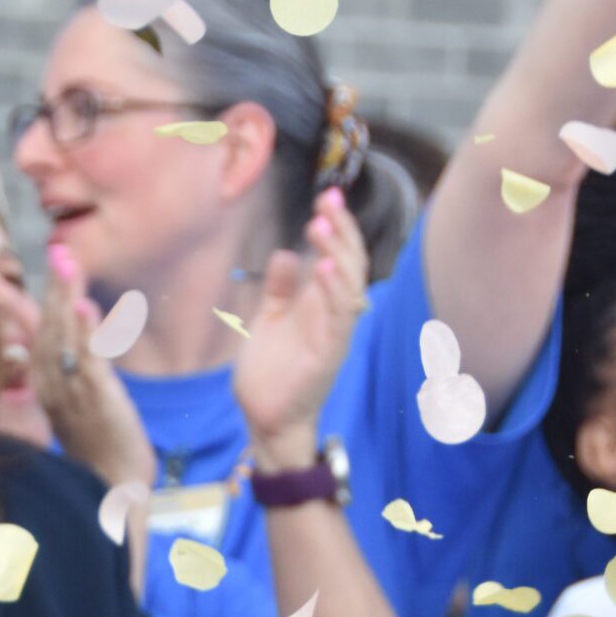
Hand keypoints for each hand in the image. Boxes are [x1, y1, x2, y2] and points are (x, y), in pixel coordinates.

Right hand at [30, 245, 155, 492]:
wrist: (112, 484)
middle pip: (50, 327)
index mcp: (44, 379)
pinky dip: (87, 333)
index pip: (42, 328)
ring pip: (65, 339)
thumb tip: (73, 324)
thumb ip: (74, 357)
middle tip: (62, 250)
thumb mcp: (76, 394)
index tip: (56, 257)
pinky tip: (89, 308)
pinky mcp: (95, 401)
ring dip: (67, 300)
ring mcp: (70, 392)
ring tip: (70, 266)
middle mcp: (50, 383)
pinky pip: (89, 362)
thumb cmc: (97, 439)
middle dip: (56, 287)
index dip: (47, 292)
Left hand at [233, 188, 368, 466]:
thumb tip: (285, 254)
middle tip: (328, 200)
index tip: (327, 198)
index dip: (337, 227)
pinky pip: (338, 318)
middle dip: (342, 231)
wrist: (266, 418)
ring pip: (348, 286)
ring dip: (337, 254)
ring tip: (321, 225)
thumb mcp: (270, 319)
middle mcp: (334, 315)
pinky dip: (333, 292)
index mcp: (321, 304)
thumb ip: (280, 289)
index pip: (337, 257)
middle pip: (349, 264)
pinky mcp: (328, 354)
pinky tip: (322, 268)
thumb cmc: (272, 372)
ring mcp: (334, 334)